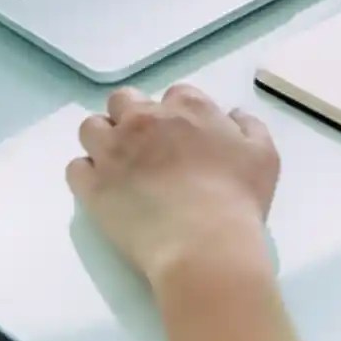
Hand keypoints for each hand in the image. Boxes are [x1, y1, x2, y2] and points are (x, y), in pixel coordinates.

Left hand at [66, 84, 279, 287]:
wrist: (206, 245)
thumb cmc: (239, 199)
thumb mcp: (264, 156)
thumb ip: (250, 127)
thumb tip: (234, 115)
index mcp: (188, 108)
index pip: (175, 95)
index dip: (177, 115)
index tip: (183, 138)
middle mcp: (144, 119)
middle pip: (124, 100)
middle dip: (132, 117)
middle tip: (146, 148)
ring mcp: (112, 150)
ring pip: (91, 127)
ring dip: (103, 140)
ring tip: (118, 166)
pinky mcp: (92, 185)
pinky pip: (76, 168)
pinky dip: (88, 175)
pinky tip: (104, 191)